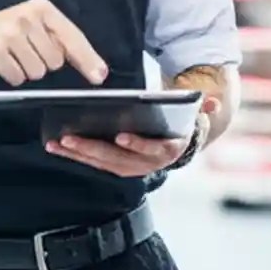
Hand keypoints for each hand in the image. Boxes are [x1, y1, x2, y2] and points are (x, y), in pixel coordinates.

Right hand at [0, 0, 107, 85]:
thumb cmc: (8, 34)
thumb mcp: (35, 27)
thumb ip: (61, 42)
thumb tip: (97, 71)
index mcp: (42, 8)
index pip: (72, 36)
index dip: (88, 59)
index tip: (100, 76)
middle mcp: (26, 17)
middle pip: (55, 60)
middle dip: (43, 63)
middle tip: (25, 52)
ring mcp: (9, 34)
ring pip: (38, 72)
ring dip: (26, 71)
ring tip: (12, 57)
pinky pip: (18, 78)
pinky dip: (12, 77)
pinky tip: (2, 63)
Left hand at [46, 96, 219, 176]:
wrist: (176, 147)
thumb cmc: (179, 125)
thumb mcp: (193, 117)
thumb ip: (203, 108)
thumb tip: (214, 101)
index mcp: (166, 150)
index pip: (151, 149)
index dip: (137, 144)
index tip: (121, 136)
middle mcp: (145, 163)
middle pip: (116, 158)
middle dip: (92, 148)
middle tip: (70, 137)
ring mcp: (128, 167)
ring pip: (99, 162)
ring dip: (77, 153)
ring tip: (56, 142)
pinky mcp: (114, 166)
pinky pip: (92, 162)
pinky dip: (74, 154)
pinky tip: (56, 145)